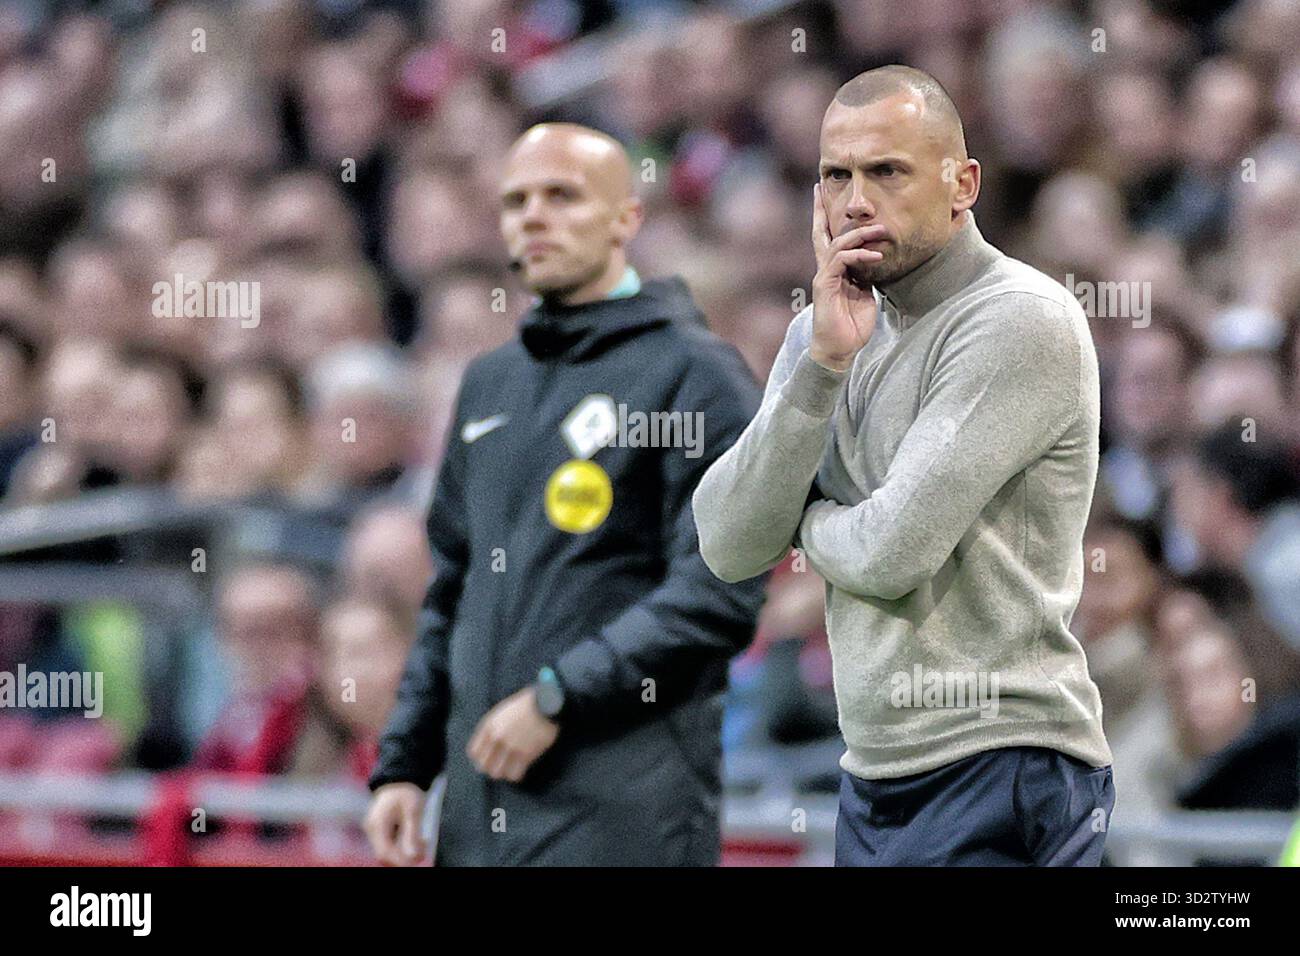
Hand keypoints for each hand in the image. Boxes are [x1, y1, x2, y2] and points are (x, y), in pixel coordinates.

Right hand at [364, 782, 427, 865]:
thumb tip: (414, 857)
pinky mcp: (380, 831)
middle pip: (384, 855)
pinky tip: (417, 840)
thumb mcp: (413, 811)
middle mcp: (372, 829)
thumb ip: (412, 834)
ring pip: (386, 851)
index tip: (416, 861)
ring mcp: (374, 831)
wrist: (399, 779)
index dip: (399, 861)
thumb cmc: (406, 792)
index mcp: (377, 824)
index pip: (384, 852)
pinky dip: (402, 847)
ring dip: (404, 854)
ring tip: (423, 843)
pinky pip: (389, 845)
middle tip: (423, 853)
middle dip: (403, 859)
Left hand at [467, 687, 559, 782]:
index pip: (474, 752)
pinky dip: (516, 775)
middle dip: (490, 769)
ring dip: (502, 773)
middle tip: (498, 768)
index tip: (486, 761)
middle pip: (484, 766)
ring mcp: (511, 747)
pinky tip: (520, 771)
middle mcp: (497, 738)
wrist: (545, 702)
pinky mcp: (525, 754)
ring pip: (497, 773)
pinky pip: (515, 774)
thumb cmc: (526, 704)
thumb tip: (490, 743)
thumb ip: (494, 726)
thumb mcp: (502, 710)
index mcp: (489, 726)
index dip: (479, 759)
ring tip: (509, 770)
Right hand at [810, 183, 882, 371]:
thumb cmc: (852, 326)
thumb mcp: (864, 294)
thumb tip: (873, 259)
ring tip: (880, 232)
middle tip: (820, 188)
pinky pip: (840, 261)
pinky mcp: (825, 286)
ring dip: (859, 235)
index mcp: (834, 271)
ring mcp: (824, 277)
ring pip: (837, 244)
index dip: (824, 217)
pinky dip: (859, 255)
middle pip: (820, 233)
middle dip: (820, 210)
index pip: (828, 238)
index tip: (821, 195)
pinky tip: (875, 256)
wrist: (838, 350)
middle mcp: (825, 270)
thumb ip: (864, 275)